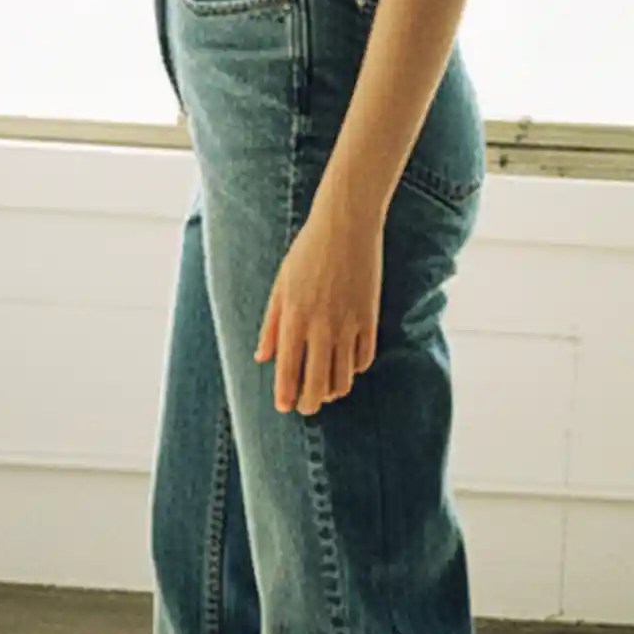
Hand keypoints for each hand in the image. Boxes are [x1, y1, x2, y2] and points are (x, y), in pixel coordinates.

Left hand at [254, 196, 382, 415]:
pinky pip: (364, 359)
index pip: (288, 369)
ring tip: (326, 392)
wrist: (347, 226)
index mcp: (295, 317)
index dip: (286, 394)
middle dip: (310, 402)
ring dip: (334, 390)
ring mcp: (349, 324)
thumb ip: (271, 325)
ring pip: (344, 377)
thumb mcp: (281, 285)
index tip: (284, 407)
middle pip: (318, 382)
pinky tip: (347, 368)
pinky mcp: (370, 319)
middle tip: (306, 407)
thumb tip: (262, 358)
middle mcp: (322, 326)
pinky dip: (355, 369)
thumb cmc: (307, 252)